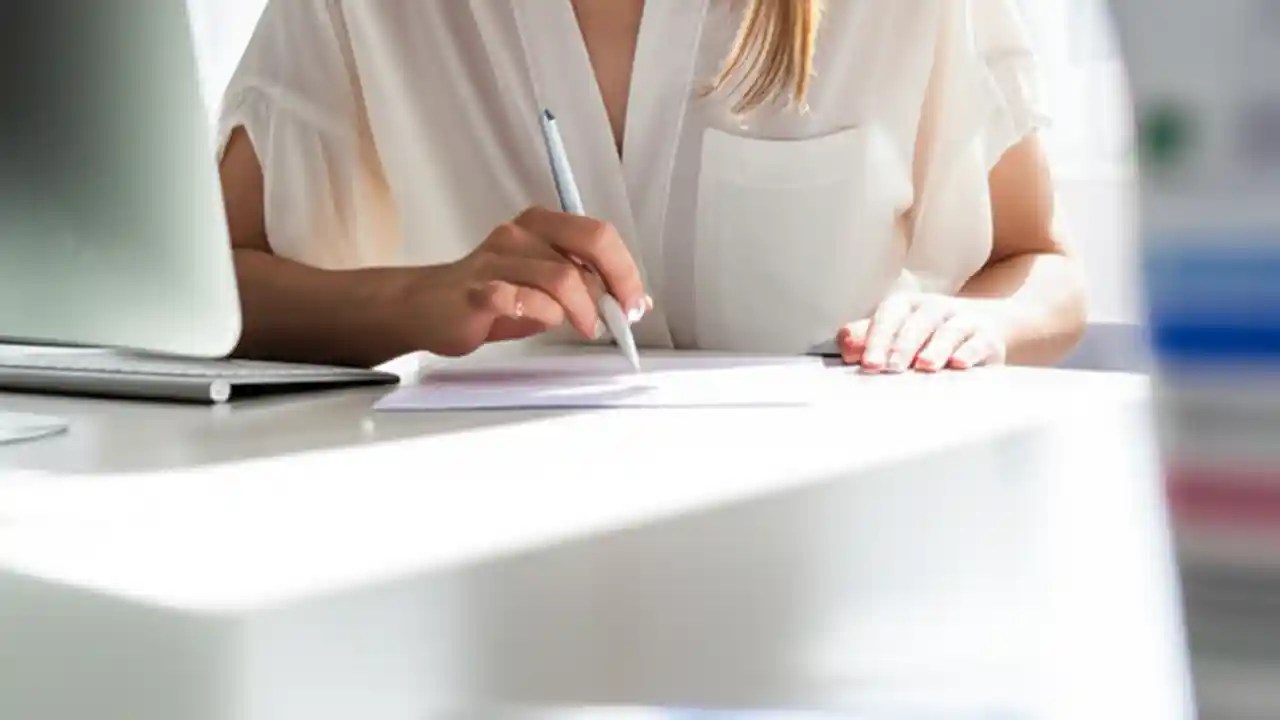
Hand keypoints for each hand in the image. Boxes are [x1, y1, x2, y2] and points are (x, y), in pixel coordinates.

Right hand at [407, 207, 650, 356]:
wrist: (423, 307)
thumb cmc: (487, 297)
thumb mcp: (542, 286)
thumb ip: (582, 287)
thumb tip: (629, 303)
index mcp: (540, 225)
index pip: (599, 234)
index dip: (625, 269)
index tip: (634, 303)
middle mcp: (520, 233)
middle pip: (589, 243)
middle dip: (614, 285)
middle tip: (617, 317)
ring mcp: (496, 258)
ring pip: (562, 277)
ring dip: (582, 309)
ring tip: (583, 327)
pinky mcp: (476, 290)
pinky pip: (522, 298)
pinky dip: (544, 315)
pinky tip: (543, 323)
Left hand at [837, 294, 1007, 372]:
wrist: (985, 327)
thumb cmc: (930, 333)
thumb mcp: (898, 331)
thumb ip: (869, 338)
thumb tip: (845, 344)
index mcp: (908, 306)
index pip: (889, 315)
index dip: (877, 337)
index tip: (868, 363)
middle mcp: (935, 309)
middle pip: (918, 322)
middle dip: (902, 345)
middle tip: (890, 368)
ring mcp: (964, 321)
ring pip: (949, 331)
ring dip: (936, 348)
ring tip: (924, 366)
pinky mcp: (988, 338)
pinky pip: (979, 342)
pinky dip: (970, 352)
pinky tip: (959, 364)